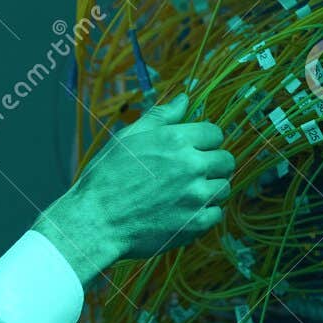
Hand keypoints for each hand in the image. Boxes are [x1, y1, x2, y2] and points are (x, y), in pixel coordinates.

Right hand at [35, 92, 234, 283]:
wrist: (96, 222)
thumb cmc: (107, 177)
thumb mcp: (128, 137)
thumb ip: (160, 116)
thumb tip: (184, 99)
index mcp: (176, 140)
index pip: (215, 133)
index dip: (205, 140)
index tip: (193, 149)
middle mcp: (191, 166)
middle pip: (226, 160)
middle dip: (213, 164)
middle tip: (193, 172)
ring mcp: (196, 197)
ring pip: (224, 187)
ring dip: (210, 189)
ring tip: (186, 193)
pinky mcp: (195, 223)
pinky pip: (217, 214)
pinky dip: (205, 213)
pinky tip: (185, 211)